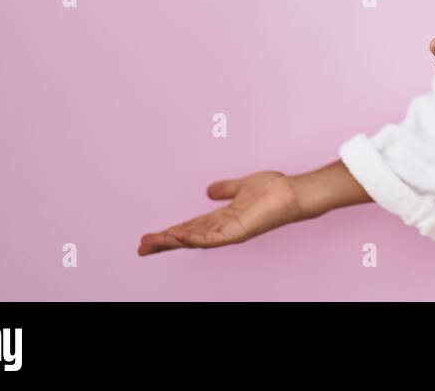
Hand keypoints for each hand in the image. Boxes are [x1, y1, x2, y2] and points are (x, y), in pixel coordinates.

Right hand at [137, 170, 304, 255]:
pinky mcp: (239, 232)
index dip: (170, 233)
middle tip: (141, 247)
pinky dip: (195, 238)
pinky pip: (212, 238)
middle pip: (188, 237)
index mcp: (221, 218)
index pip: (190, 228)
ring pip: (195, 240)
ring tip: (153, 242)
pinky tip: (179, 236)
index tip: (150, 238)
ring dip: (174, 241)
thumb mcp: (241, 187)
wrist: (293, 193)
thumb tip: (209, 191)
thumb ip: (225, 190)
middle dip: (165, 243)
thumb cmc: (273, 191)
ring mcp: (230, 232)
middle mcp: (223, 227)